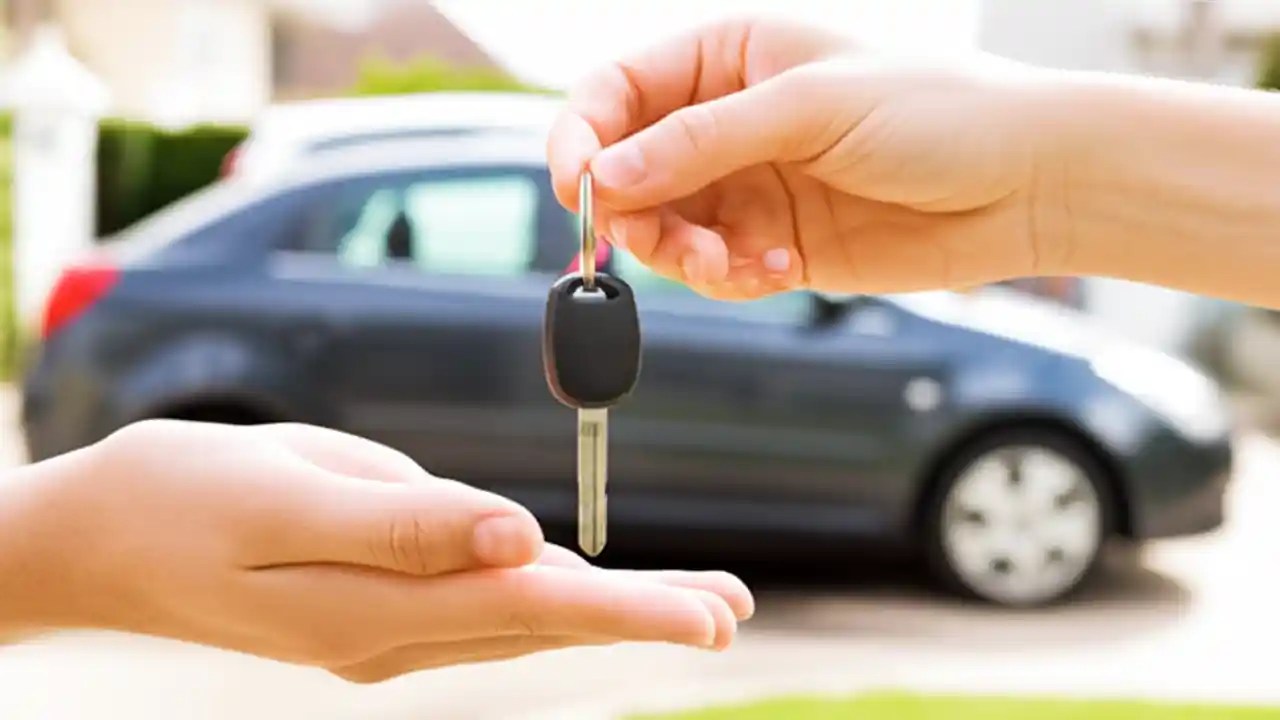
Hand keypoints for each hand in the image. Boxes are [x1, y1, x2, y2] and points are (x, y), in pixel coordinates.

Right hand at [0, 420, 751, 681]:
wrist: (102, 536)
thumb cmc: (184, 496)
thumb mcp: (286, 495)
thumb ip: (405, 525)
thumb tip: (522, 537)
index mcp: (372, 609)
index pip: (529, 609)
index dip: (626, 608)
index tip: (708, 613)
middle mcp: (389, 635)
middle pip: (540, 625)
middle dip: (639, 616)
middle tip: (729, 609)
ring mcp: (380, 629)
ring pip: (517, 621)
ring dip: (604, 610)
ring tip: (686, 602)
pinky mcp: (370, 607)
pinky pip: (476, 609)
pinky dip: (542, 600)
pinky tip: (577, 590)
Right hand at [547, 17, 1066, 299]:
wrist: (1025, 184)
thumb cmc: (938, 112)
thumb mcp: (809, 108)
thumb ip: (702, 141)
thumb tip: (609, 173)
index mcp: (730, 56)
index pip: (618, 91)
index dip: (584, 136)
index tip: (578, 186)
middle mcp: (729, 122)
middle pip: (630, 171)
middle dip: (634, 213)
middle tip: (657, 241)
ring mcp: (750, 186)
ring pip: (665, 231)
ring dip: (682, 256)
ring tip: (730, 263)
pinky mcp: (775, 244)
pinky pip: (716, 271)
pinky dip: (730, 280)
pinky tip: (778, 271)